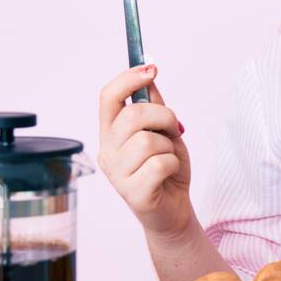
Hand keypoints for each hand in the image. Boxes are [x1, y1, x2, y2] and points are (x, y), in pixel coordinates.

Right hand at [97, 63, 193, 241]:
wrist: (173, 211)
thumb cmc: (166, 170)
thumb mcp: (163, 133)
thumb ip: (154, 107)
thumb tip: (149, 75)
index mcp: (110, 134)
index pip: (108, 98)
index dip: (128, 79)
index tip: (151, 68)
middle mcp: (107, 152)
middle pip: (132, 116)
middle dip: (163, 116)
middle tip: (173, 128)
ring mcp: (117, 174)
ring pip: (148, 141)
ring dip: (169, 146)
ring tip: (168, 158)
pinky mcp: (133, 193)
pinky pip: (160, 164)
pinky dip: (173, 164)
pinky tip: (169, 174)